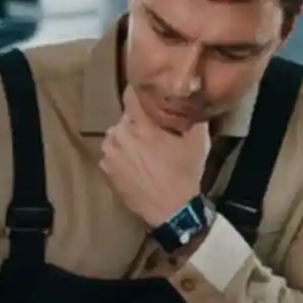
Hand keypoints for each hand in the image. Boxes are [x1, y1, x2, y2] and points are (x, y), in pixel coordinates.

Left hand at [100, 86, 209, 226]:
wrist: (171, 211)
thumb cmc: (185, 174)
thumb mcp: (197, 142)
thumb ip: (192, 115)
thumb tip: (191, 95)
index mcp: (143, 125)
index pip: (131, 95)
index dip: (138, 92)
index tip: (146, 92)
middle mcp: (121, 134)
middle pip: (125, 117)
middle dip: (137, 122)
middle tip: (152, 133)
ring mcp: (110, 153)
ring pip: (115, 135)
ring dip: (126, 138)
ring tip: (142, 151)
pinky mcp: (105, 169)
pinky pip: (110, 153)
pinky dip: (119, 155)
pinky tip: (134, 165)